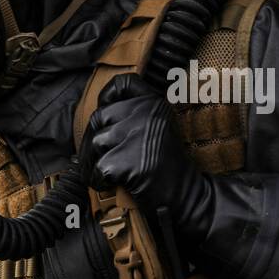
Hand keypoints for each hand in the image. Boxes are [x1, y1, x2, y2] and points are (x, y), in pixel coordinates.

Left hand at [87, 73, 211, 242]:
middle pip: (98, 117)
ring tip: (107, 174)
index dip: (106, 95)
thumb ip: (132, 115)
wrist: (186, 195)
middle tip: (99, 159)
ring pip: (94, 143)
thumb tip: (95, 116)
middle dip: (92, 141)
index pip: (121, 84)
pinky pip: (97, 168)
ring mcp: (137, 135)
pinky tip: (112, 184)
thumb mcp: (156, 129)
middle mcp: (145, 113)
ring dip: (93, 162)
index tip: (104, 113)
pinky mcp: (128, 161)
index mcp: (153, 102)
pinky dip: (98, 180)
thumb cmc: (166, 165)